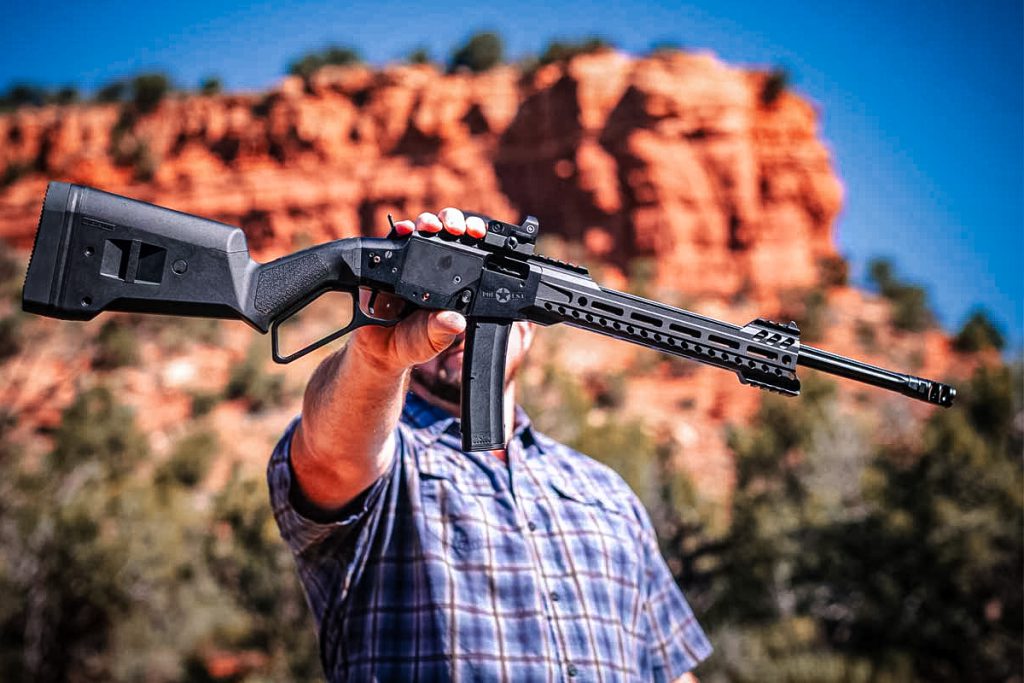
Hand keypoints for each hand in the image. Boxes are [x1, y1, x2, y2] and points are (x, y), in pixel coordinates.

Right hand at [348, 208, 485, 373]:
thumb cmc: (412, 341)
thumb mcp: (433, 339)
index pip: (471, 255)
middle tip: (457, 228)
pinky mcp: (388, 262)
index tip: (479, 235)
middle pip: (449, 234)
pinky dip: (400, 230)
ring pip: (424, 231)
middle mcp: (435, 269)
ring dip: (429, 222)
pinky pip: (395, 240)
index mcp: (454, 284)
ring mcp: (411, 262)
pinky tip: (404, 230)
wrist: (378, 347)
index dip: (477, 240)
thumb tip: (456, 320)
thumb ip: (443, 330)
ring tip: (431, 226)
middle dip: (456, 222)